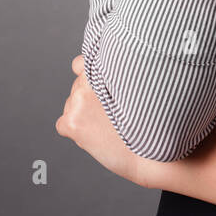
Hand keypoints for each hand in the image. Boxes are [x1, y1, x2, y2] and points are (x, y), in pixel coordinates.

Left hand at [55, 55, 158, 187]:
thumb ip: (105, 72)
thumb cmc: (148, 117)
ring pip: (71, 105)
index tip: (103, 86)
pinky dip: (75, 131)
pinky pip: (63, 125)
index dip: (92, 76)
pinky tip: (96, 135)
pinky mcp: (71, 122)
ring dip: (84, 114)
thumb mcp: (132, 83)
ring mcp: (78, 101)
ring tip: (109, 125)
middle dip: (90, 99)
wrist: (153, 151)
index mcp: (103, 67)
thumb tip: (76, 65)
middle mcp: (88, 80)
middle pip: (77, 87)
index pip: (81, 64)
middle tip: (112, 113)